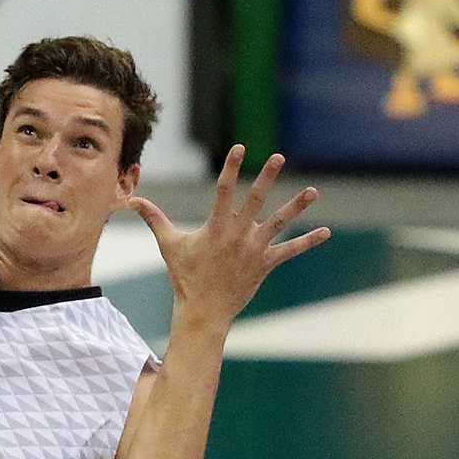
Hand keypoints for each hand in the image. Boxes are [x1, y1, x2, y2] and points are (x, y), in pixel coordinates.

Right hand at [128, 146, 329, 325]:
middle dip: (267, 176)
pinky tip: (325, 232)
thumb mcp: (169, 245)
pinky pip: (290, 251)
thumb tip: (132, 200)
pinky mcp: (266, 264)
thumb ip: (154, 219)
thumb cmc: (185, 276)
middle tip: (278, 157)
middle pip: (256, 199)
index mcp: (216, 227)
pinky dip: (308, 241)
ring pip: (279, 222)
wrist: (203, 310)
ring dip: (297, 206)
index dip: (231, 167)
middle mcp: (238, 234)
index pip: (224, 190)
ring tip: (314, 191)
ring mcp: (254, 249)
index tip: (239, 148)